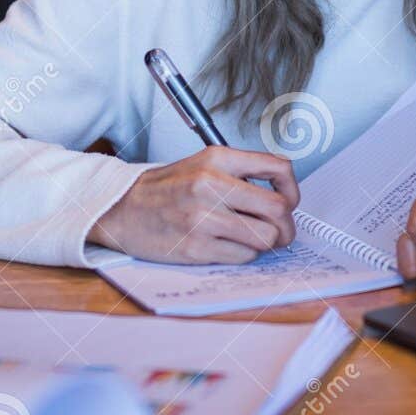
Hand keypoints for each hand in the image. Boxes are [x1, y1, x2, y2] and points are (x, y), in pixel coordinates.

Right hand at [89, 146, 299, 264]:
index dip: (293, 189)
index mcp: (217, 158)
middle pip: (278, 208)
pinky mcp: (196, 247)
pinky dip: (244, 254)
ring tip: (254, 239)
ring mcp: (203, 217)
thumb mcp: (203, 164)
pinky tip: (231, 246)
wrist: (122, 209)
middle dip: (287, 226)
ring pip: (265, 237)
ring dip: (266, 243)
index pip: (278, 168)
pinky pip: (243, 255)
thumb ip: (241, 173)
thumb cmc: (165, 189)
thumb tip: (282, 195)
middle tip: (282, 231)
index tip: (289, 200)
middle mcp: (211, 184)